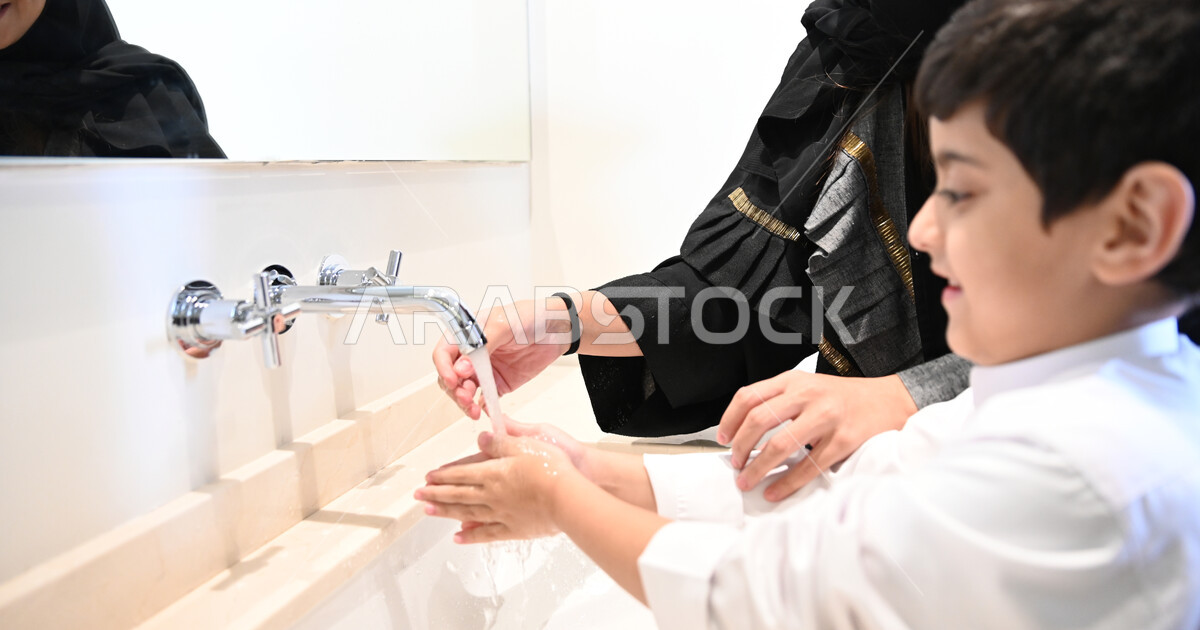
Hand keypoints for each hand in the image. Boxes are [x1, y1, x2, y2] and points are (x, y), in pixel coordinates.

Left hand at [417, 431, 580, 542]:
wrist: (568, 497)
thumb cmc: (551, 468)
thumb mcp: (526, 444)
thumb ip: (502, 441)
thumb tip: (481, 437)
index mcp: (494, 472)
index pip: (463, 473)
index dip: (444, 474)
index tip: (428, 477)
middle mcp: (492, 494)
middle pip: (458, 494)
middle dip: (436, 494)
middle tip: (419, 495)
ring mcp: (501, 514)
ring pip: (467, 513)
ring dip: (445, 512)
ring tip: (429, 511)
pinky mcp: (513, 529)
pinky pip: (486, 534)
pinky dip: (470, 536)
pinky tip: (458, 537)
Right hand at [432, 299, 569, 418]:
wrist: (558, 329)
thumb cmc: (531, 316)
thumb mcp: (505, 323)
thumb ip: (482, 344)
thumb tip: (461, 368)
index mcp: (467, 333)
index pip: (444, 352)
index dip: (443, 367)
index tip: (453, 380)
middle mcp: (472, 353)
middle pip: (450, 375)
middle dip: (454, 388)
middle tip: (466, 397)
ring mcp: (484, 370)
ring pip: (464, 390)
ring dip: (464, 401)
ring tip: (473, 409)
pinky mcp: (498, 384)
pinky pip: (484, 399)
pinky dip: (481, 408)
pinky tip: (484, 412)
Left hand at [716, 372, 916, 500]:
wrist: (888, 400)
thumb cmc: (841, 398)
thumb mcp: (807, 387)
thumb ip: (779, 401)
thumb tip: (743, 433)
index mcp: (793, 380)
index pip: (749, 396)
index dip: (729, 420)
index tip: (722, 439)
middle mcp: (808, 394)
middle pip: (759, 420)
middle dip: (740, 447)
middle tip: (735, 464)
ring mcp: (826, 416)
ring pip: (780, 444)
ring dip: (758, 467)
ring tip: (747, 481)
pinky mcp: (843, 439)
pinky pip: (809, 466)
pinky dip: (787, 482)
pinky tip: (775, 491)